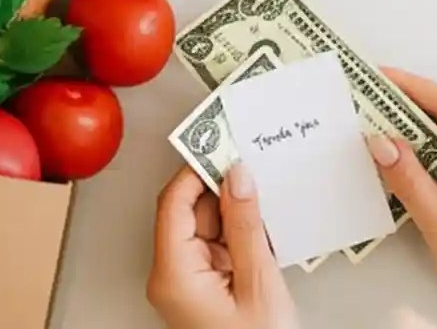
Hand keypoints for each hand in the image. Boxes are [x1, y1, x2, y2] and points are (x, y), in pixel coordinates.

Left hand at [147, 164, 298, 328]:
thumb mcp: (258, 284)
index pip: (174, 203)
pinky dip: (239, 237)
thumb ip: (246, 228)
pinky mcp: (205, 288)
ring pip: (207, 228)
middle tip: (252, 172)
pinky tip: (260, 237)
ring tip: (264, 214)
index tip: (221, 147)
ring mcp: (188, 283)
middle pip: (190, 213)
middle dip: (223, 192)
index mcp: (173, 274)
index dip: (197, 171)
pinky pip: (218, 247)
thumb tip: (238, 180)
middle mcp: (172, 277)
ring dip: (235, 216)